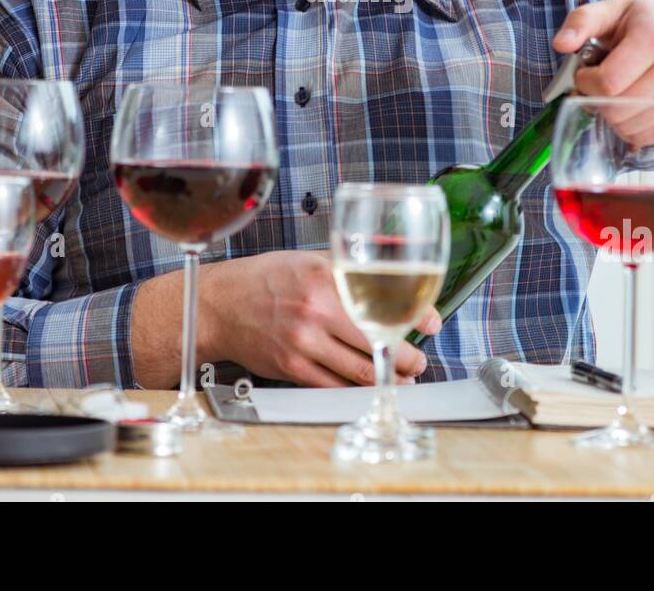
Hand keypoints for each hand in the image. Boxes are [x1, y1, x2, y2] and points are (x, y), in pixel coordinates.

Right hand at [200, 249, 440, 387]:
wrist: (221, 305)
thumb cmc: (267, 280)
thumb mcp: (309, 262)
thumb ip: (345, 275)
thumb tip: (389, 289)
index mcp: (325, 279)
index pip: (383, 300)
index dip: (416, 315)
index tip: (431, 324)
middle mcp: (316, 311)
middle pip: (377, 343)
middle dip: (407, 358)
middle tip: (417, 361)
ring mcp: (304, 343)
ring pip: (360, 371)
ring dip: (387, 378)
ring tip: (400, 377)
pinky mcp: (293, 368)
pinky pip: (335, 387)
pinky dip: (357, 390)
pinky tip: (367, 386)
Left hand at [551, 0, 653, 144]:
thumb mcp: (618, 8)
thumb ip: (582, 21)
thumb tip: (561, 45)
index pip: (608, 82)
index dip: (586, 83)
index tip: (586, 75)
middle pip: (618, 109)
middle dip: (597, 101)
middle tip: (600, 87)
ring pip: (631, 128)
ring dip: (613, 117)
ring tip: (619, 94)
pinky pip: (648, 138)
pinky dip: (631, 129)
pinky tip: (633, 108)